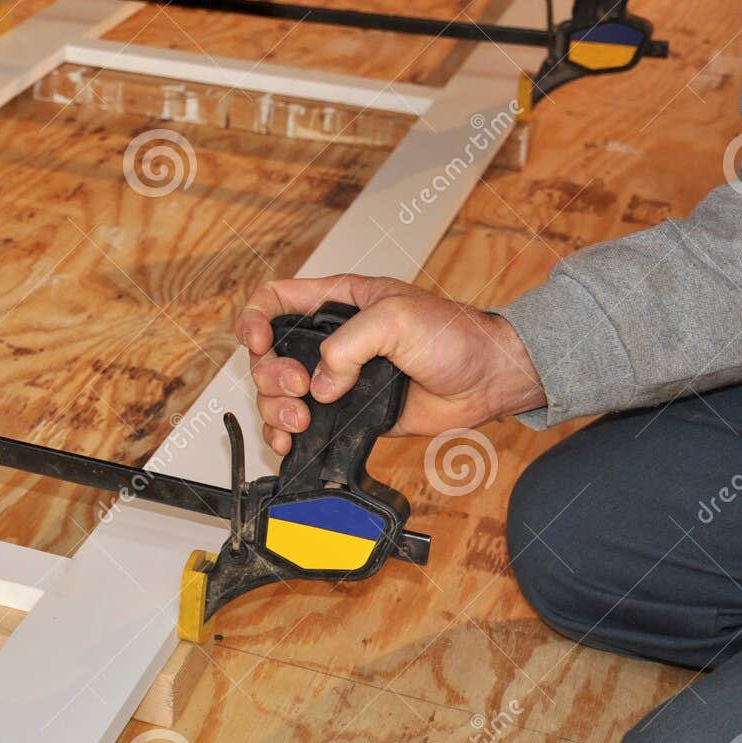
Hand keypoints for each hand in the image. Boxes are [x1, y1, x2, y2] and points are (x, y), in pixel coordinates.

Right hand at [233, 274, 545, 456]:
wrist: (486, 380)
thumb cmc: (454, 335)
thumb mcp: (397, 317)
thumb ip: (348, 345)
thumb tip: (320, 384)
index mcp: (338, 302)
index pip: (275, 300)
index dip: (255, 319)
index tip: (259, 342)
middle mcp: (331, 339)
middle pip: (268, 355)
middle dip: (270, 376)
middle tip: (299, 389)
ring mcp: (336, 377)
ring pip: (278, 393)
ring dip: (276, 409)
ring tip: (300, 421)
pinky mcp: (347, 412)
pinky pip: (301, 425)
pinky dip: (285, 435)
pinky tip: (289, 442)